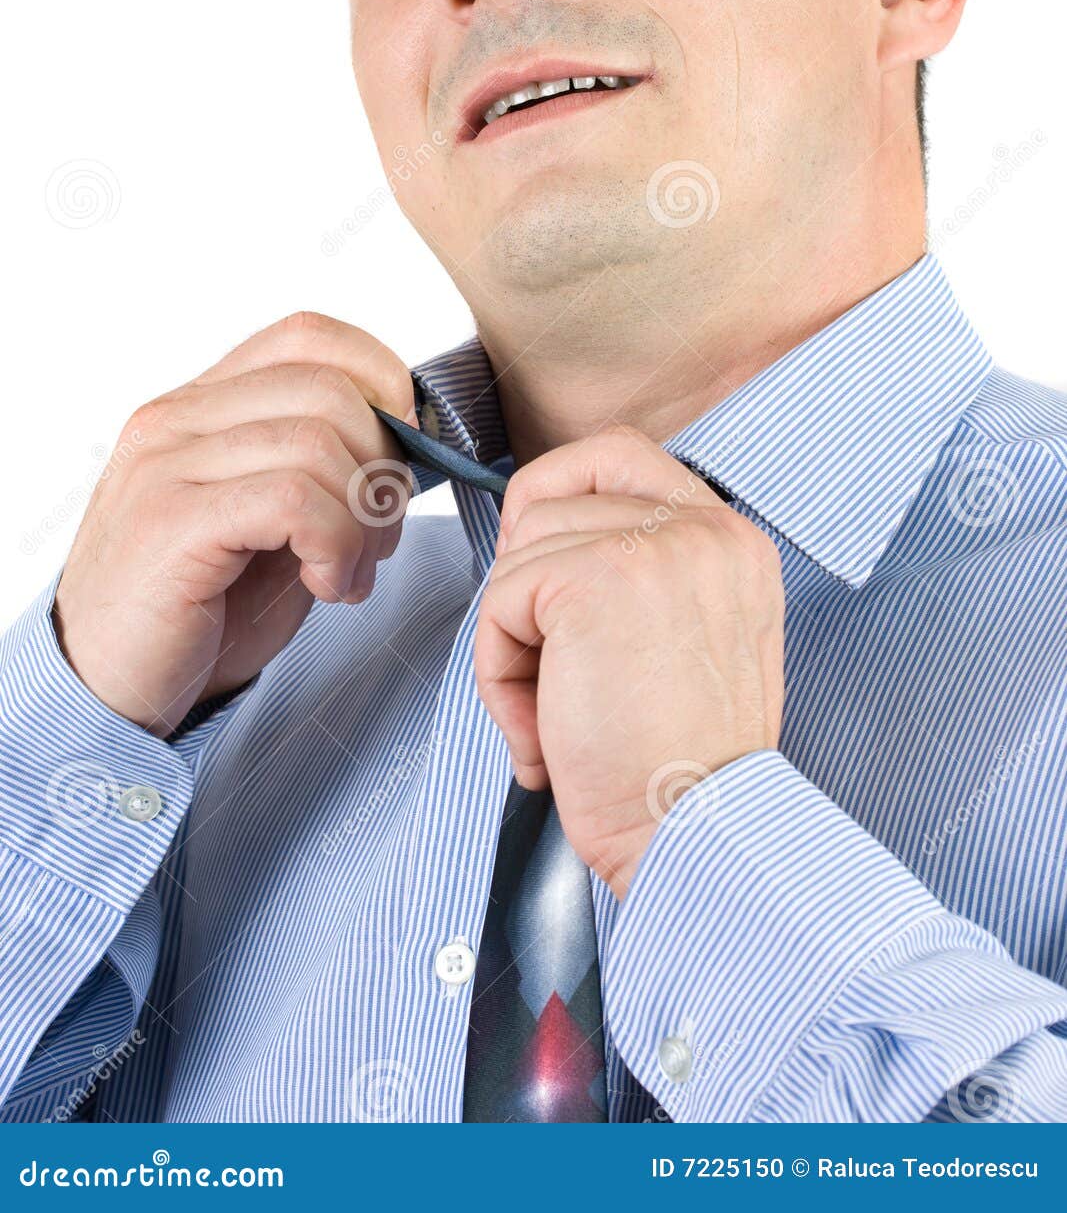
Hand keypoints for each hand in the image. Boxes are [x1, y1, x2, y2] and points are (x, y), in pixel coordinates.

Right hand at [53, 312, 416, 737]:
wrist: (105, 691)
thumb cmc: (199, 612)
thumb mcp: (272, 523)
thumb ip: (322, 469)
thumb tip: (412, 437)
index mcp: (201, 406)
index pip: (309, 336)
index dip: (381, 382)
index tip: (402, 455)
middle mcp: (175, 419)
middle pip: (328, 388)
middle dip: (384, 468)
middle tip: (377, 540)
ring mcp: (166, 466)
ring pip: (318, 443)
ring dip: (364, 520)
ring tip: (347, 575)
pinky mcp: (170, 522)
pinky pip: (294, 499)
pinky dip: (335, 544)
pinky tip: (325, 586)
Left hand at [474, 427, 784, 899]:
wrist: (699, 835)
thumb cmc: (681, 769)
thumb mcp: (694, 643)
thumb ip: (643, 578)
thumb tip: (540, 542)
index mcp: (733, 540)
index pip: (620, 456)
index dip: (558, 497)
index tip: (545, 578)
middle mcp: (705, 527)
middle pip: (555, 490)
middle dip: (523, 566)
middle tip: (536, 648)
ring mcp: (654, 546)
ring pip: (520, 554)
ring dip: (513, 643)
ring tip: (554, 717)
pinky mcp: (596, 580)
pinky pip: (500, 602)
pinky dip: (499, 675)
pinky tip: (543, 734)